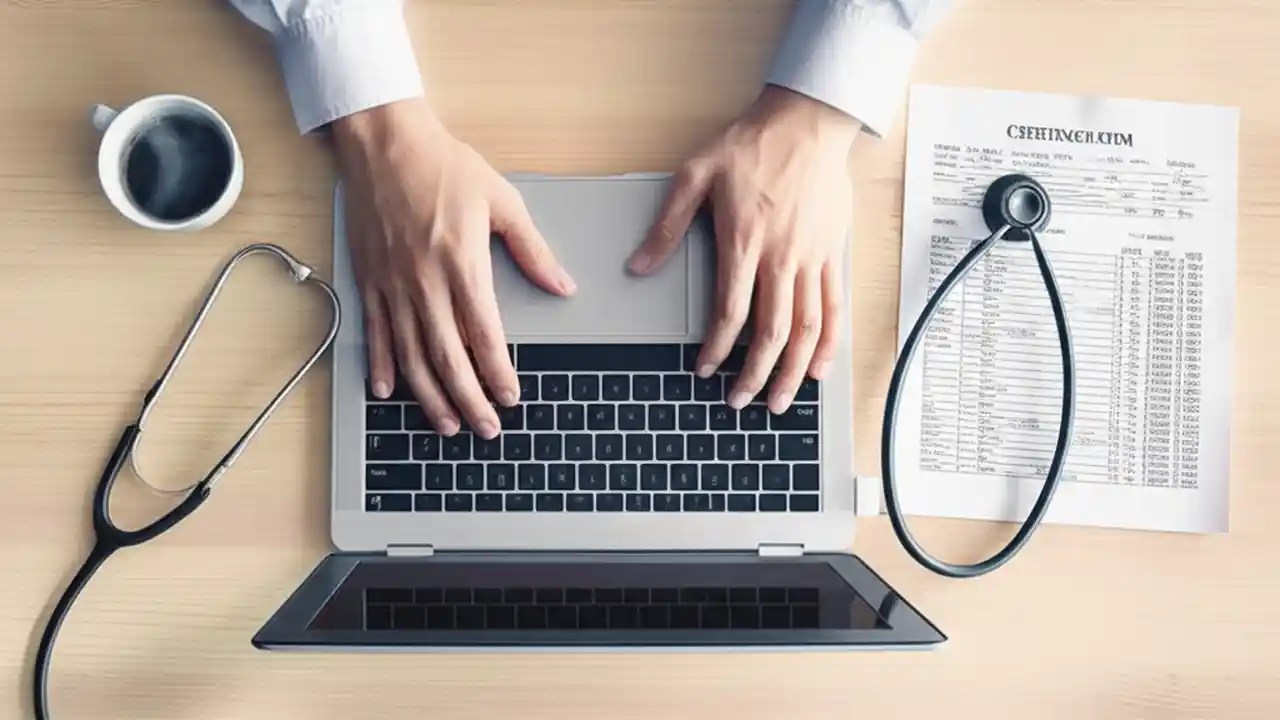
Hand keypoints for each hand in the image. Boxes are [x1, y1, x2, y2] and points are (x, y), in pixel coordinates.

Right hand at [333, 99, 576, 438]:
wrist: (384, 142)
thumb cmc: (444, 167)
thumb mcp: (502, 202)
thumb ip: (533, 250)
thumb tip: (563, 285)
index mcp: (462, 264)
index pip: (483, 334)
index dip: (497, 373)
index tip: (510, 397)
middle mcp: (424, 282)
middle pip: (448, 357)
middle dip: (469, 400)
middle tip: (486, 429)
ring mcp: (392, 284)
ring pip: (410, 354)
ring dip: (430, 396)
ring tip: (447, 424)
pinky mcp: (369, 279)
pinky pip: (375, 332)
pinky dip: (382, 365)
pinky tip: (389, 392)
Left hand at [628, 85, 859, 413]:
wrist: (807, 122)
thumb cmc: (752, 145)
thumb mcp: (696, 175)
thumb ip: (667, 225)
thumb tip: (639, 265)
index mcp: (745, 243)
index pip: (731, 312)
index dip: (718, 349)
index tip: (705, 371)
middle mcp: (782, 258)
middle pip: (772, 333)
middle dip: (755, 375)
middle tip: (740, 402)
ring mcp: (812, 259)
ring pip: (807, 329)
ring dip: (792, 371)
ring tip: (778, 400)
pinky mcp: (834, 254)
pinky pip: (834, 308)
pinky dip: (827, 343)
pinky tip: (818, 369)